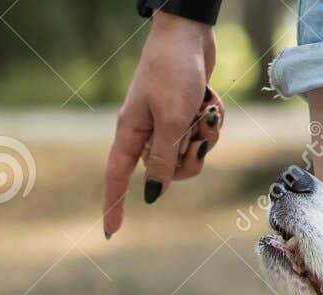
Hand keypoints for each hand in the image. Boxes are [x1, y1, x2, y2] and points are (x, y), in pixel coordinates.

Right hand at [102, 13, 221, 237]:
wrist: (189, 34)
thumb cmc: (174, 72)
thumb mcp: (171, 119)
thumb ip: (163, 159)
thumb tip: (154, 194)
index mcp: (131, 132)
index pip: (116, 177)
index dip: (114, 205)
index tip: (111, 233)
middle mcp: (146, 133)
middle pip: (169, 172)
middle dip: (190, 156)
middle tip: (196, 129)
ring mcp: (167, 125)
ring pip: (191, 156)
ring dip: (205, 135)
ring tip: (203, 108)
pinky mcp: (186, 116)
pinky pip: (202, 137)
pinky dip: (211, 122)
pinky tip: (209, 101)